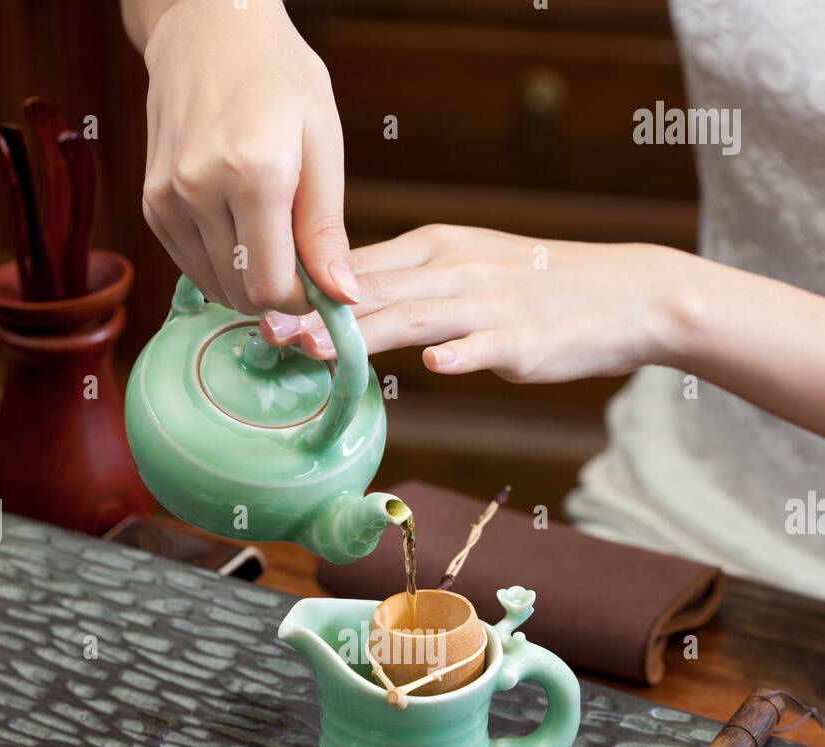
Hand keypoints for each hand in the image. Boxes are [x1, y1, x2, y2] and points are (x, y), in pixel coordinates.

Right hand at [138, 0, 357, 312]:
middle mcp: (200, 188)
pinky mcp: (152, 203)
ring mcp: (167, 197)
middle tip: (298, 260)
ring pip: (214, 285)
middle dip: (276, 291)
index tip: (318, 284)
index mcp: (253, 173)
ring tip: (270, 237)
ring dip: (246, 280)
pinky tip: (239, 228)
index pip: (270, 286)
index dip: (300, 300)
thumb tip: (342, 296)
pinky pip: (191, 265)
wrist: (210, 30)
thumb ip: (326, 229)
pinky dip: (220, 264)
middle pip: (241, 292)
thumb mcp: (322, 144)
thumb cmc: (278, 78)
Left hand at [261, 224, 686, 380]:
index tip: (256, 310)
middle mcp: (455, 268)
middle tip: (264, 332)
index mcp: (436, 248)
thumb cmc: (539, 287)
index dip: (307, 289)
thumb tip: (345, 303)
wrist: (624, 293)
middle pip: (374, 291)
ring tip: (316, 349)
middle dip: (315, 312)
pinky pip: (486, 345)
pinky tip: (434, 364)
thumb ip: (408, 286)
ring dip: (363, 334)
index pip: (359, 266)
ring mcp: (489, 303)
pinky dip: (460, 352)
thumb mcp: (466, 270)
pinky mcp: (523, 338)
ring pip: (415, 316)